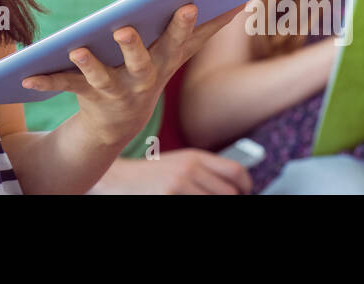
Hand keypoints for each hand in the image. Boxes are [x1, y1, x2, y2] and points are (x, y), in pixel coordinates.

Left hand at [21, 2, 244, 149]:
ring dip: (89, 64)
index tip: (190, 3)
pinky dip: (44, 81)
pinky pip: (62, 86)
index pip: (179, 41)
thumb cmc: (150, 71)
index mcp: (164, 61)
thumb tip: (243, 2)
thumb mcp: (177, 53)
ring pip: (101, 77)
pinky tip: (25, 76)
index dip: (186, 24)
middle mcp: (141, 79)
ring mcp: (113, 90)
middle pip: (141, 61)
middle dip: (135, 45)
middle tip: (125, 28)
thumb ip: (207, 29)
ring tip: (78, 48)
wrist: (118, 123)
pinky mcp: (84, 96)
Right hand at [97, 150, 252, 194]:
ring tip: (204, 203)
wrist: (117, 178)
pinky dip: (199, 207)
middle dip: (233, 201)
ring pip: (216, 201)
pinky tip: (188, 203)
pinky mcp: (169, 198)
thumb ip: (204, 171)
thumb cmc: (150, 176)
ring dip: (217, 206)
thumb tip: (234, 186)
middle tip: (227, 204)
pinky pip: (197, 206)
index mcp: (195, 157)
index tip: (245, 193)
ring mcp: (179, 185)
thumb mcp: (179, 164)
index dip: (247, 187)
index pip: (236, 171)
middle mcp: (190, 168)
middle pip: (230, 193)